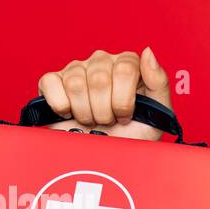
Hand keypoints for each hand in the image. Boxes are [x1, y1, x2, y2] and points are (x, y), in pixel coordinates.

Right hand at [37, 47, 170, 139]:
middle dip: (105, 110)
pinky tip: (70, 113)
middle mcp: (101, 61)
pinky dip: (61, 106)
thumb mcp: (158, 114)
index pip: (125, 70)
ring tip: (92, 119)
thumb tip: (147, 52)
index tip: (125, 115)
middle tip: (108, 120)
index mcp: (128, 63)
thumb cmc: (133, 134)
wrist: (106, 156)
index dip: (124, 100)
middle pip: (100, 80)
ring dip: (85, 112)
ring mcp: (76, 68)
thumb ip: (159, 82)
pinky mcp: (51, 80)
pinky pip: (51, 84)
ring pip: (76, 84)